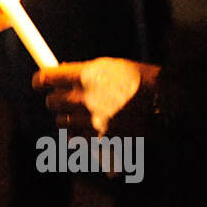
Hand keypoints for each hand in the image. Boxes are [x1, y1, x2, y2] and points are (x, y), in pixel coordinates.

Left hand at [32, 57, 159, 134]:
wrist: (167, 104)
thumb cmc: (141, 80)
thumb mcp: (111, 67)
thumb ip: (84, 71)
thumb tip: (60, 72)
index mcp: (86, 76)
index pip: (47, 79)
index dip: (41, 81)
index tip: (40, 83)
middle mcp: (86, 99)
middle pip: (52, 103)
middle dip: (56, 100)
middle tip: (63, 98)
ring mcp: (93, 121)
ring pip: (63, 123)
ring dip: (67, 118)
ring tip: (82, 113)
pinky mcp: (101, 139)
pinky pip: (77, 139)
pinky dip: (80, 135)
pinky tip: (90, 127)